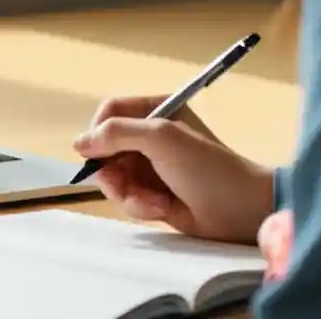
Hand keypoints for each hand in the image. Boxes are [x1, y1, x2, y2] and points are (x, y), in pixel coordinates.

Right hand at [72, 96, 273, 243]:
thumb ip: (118, 133)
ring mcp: (150, 165)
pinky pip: (126, 197)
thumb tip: (79, 144)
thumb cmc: (206, 167)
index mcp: (156, 109)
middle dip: (115, 172)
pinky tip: (162, 209)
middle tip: (126, 186)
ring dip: (129, 193)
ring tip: (154, 202)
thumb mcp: (162, 138)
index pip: (110, 112)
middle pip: (105, 148)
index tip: (97, 155)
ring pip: (112, 177)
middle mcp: (149, 135)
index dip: (98, 132)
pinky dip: (139, 206)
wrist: (241, 210)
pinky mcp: (151, 192)